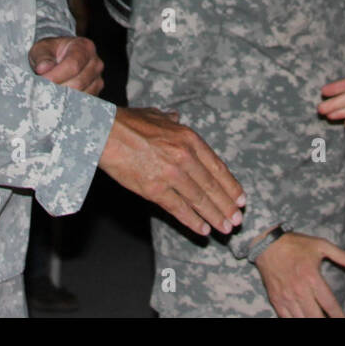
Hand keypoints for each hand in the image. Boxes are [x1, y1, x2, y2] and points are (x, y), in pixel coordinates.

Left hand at [29, 35, 103, 95]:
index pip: (73, 65)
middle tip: (42, 89)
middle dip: (57, 88)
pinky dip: (68, 102)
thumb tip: (43, 68)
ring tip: (48, 91)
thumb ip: (42, 57)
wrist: (59, 57)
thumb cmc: (51, 52)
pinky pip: (82, 101)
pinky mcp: (95, 91)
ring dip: (62, 97)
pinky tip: (57, 97)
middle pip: (78, 83)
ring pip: (81, 95)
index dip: (56, 75)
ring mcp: (97, 78)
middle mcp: (95, 62)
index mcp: (84, 47)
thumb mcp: (42, 48)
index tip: (42, 80)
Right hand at [98, 106, 244, 236]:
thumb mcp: (156, 115)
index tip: (240, 199)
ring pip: (199, 200)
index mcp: (189, 139)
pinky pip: (178, 209)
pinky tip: (203, 230)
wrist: (104, 132)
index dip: (230, 185)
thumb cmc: (128, 122)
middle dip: (227, 206)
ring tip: (225, 228)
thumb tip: (176, 117)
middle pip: (212, 186)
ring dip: (215, 216)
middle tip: (237, 220)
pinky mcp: (154, 189)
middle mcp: (184, 157)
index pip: (217, 167)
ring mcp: (170, 174)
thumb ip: (170, 120)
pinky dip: (193, 221)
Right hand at [254, 231, 344, 317]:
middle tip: (332, 322)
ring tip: (319, 320)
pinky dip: (295, 321)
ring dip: (310, 322)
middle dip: (325, 321)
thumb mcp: (320, 245)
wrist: (268, 245)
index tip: (343, 319)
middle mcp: (299, 290)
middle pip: (315, 316)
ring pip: (301, 319)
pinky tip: (302, 320)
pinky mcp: (276, 299)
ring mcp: (286, 297)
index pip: (329, 303)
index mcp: (312, 278)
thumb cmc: (295, 244)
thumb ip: (340, 255)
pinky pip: (286, 318)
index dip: (338, 315)